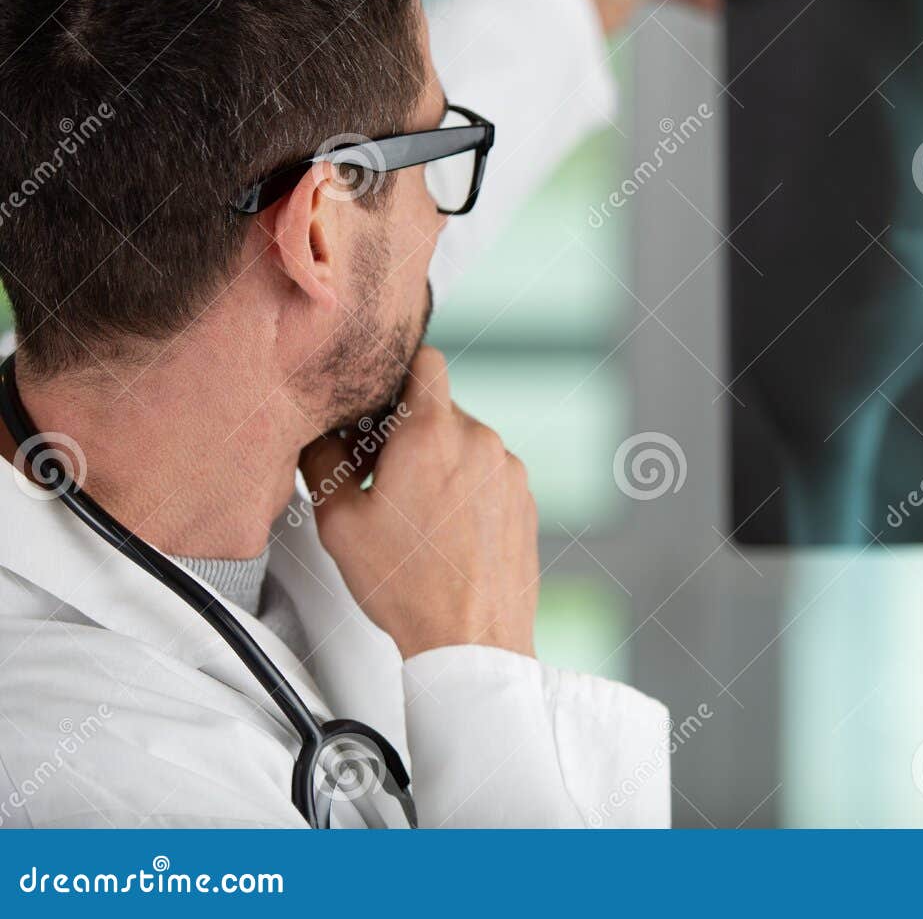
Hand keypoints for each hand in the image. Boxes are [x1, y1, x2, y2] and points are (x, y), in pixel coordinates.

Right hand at [300, 346, 539, 659]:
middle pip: (439, 408)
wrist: (471, 641)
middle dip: (407, 431)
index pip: (424, 360)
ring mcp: (508, 471)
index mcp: (432, 434)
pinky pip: (489, 473)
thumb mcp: (338, 523)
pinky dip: (465, 487)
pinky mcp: (525, 498)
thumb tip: (316, 435)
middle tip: (378, 473)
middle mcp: (480, 442)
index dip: (396, 372)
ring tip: (411, 512)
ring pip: (465, 442)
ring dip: (438, 461)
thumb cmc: (410, 588)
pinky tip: (443, 529)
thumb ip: (321, 461)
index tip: (377, 402)